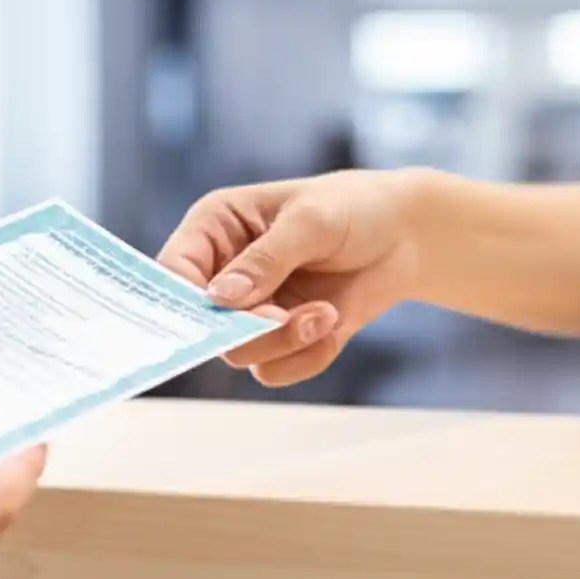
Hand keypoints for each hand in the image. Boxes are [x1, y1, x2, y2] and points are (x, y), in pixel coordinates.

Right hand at [159, 169, 429, 386]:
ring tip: (324, 314)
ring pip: (239, 353)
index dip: (182, 300)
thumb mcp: (310, 221)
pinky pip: (275, 370)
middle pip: (203, 324)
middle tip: (283, 317)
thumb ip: (265, 260)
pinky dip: (306, 356)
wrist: (406, 236)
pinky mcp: (282, 337)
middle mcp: (224, 271)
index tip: (214, 317)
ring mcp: (252, 308)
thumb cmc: (354, 208)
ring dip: (284, 341)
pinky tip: (332, 324)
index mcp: (215, 227)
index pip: (173, 271)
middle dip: (247, 328)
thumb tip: (219, 298)